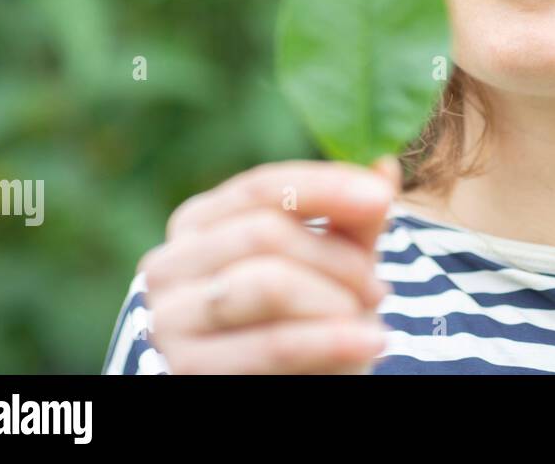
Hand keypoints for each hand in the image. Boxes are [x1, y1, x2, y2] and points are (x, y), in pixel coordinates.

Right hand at [136, 156, 401, 373]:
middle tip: (379, 291)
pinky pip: (272, 343)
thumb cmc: (309, 319)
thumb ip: (355, 218)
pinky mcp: (187, 368)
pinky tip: (371, 340)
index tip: (381, 197)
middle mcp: (170, 264)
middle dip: (338, 260)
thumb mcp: (336, 264)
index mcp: (200, 223)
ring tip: (370, 324)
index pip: (261, 188)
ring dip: (334, 300)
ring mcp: (170, 318)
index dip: (325, 187)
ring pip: (266, 284)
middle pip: (264, 234)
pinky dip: (330, 340)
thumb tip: (384, 165)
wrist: (291, 388)